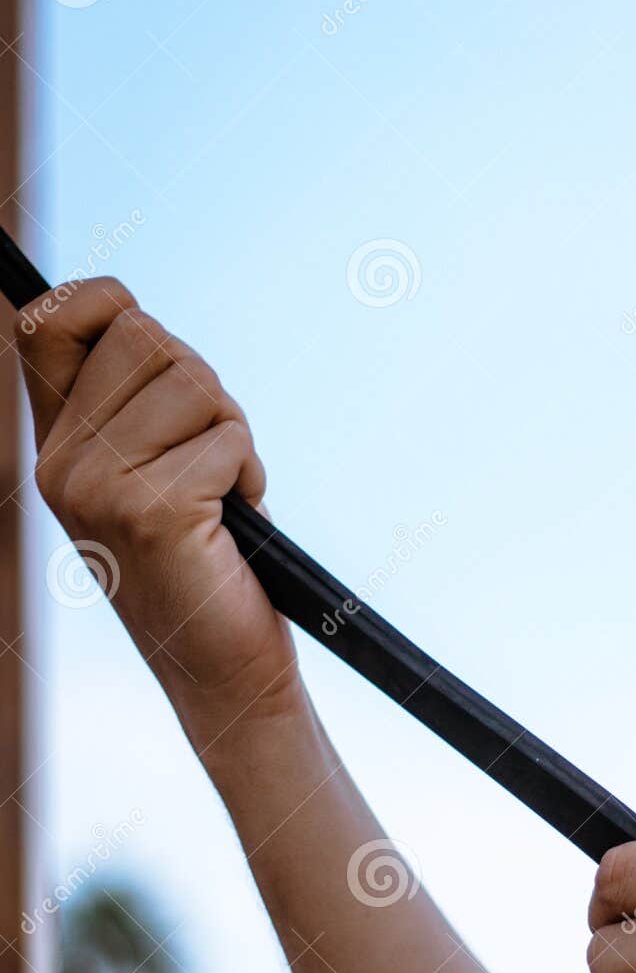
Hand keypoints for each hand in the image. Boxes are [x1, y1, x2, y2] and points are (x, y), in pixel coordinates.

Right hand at [15, 279, 300, 748]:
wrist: (221, 669)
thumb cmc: (203, 562)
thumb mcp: (147, 469)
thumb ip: (128, 400)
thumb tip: (124, 308)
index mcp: (53, 445)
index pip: (49, 317)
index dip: (110, 303)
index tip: (158, 354)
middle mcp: (60, 462)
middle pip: (144, 335)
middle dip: (202, 386)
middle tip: (210, 456)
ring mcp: (98, 487)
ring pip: (193, 381)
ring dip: (232, 432)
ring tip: (222, 492)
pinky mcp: (151, 511)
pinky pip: (229, 438)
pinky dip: (249, 473)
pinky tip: (233, 520)